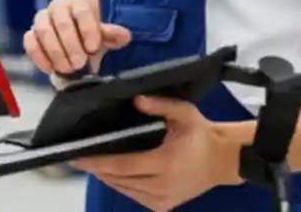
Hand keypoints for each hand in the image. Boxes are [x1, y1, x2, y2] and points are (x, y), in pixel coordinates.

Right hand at [23, 0, 130, 76]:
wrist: (76, 61)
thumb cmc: (91, 44)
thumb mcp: (104, 40)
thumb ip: (112, 36)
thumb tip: (125, 35)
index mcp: (79, 2)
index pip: (81, 6)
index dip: (87, 27)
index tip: (93, 48)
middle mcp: (58, 7)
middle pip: (61, 20)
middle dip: (71, 44)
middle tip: (80, 63)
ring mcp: (42, 19)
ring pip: (44, 29)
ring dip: (56, 51)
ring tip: (68, 68)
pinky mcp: (31, 35)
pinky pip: (30, 42)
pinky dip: (40, 56)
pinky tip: (51, 69)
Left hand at [72, 96, 240, 210]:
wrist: (223, 160)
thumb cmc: (202, 134)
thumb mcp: (184, 113)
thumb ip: (160, 105)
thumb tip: (136, 99)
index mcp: (165, 164)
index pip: (122, 165)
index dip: (97, 162)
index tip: (78, 156)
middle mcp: (161, 186)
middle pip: (118, 180)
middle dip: (96, 169)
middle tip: (78, 157)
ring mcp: (162, 199)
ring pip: (123, 190)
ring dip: (106, 177)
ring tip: (91, 163)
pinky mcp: (162, 206)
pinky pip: (133, 195)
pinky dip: (121, 185)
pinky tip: (112, 173)